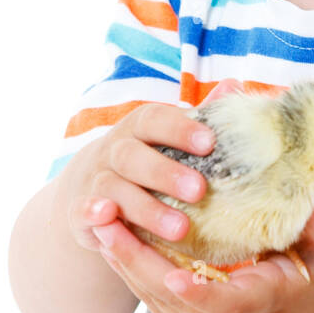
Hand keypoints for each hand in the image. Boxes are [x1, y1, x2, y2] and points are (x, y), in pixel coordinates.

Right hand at [59, 95, 218, 255]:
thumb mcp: (168, 135)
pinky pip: (82, 210)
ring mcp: (96, 179)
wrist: (90, 181)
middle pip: (134, 157)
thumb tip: (232, 84)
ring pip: (115, 189)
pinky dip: (92, 212)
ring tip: (181, 228)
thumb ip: (198, 116)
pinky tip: (109, 216)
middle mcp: (115, 150)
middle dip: (166, 174)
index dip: (180, 129)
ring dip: (146, 209)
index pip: (155, 120)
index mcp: (139, 127)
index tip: (209, 142)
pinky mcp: (81, 210)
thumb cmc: (146, 156)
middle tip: (199, 191)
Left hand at [91, 185, 313, 312]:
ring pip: (154, 299)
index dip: (197, 291)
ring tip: (98, 220)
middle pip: (175, 300)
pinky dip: (130, 268)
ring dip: (124, 262)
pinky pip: (152, 298)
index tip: (171, 273)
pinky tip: (110, 236)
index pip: (226, 305)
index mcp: (265, 307)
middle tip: (107, 223)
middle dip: (136, 262)